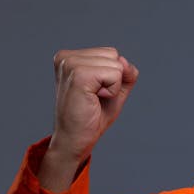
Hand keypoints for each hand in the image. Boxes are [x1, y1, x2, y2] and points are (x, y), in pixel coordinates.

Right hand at [39, 47, 138, 191]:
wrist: (75, 140)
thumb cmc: (91, 117)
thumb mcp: (114, 90)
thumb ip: (125, 73)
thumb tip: (126, 62)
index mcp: (70, 57)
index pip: (111, 53)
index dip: (113, 76)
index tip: (95, 93)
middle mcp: (67, 57)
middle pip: (114, 55)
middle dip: (113, 80)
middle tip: (94, 97)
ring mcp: (71, 64)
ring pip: (116, 64)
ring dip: (112, 87)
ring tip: (93, 99)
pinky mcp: (79, 74)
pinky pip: (115, 74)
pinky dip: (112, 91)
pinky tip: (94, 100)